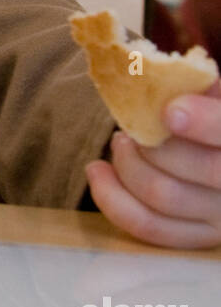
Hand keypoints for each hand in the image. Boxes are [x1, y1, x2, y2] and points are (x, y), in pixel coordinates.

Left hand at [85, 80, 220, 248]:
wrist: (214, 153)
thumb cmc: (206, 117)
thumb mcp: (209, 98)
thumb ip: (195, 84)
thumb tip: (150, 68)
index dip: (203, 122)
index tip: (168, 111)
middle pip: (194, 168)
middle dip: (152, 144)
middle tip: (131, 130)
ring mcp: (220, 219)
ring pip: (163, 196)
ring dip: (127, 165)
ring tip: (120, 144)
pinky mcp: (196, 239)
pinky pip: (149, 226)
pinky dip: (112, 198)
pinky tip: (98, 171)